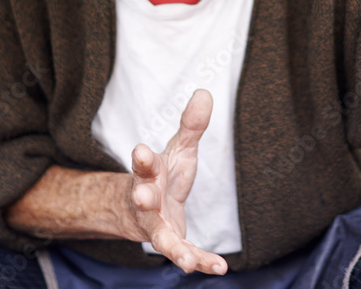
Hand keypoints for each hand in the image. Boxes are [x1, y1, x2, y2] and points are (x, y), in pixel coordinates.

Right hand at [125, 89, 226, 274]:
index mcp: (149, 173)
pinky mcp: (171, 243)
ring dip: (172, 247)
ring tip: (184, 260)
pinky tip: (219, 268)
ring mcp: (156, 225)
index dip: (141, 157)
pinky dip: (200, 262)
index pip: (142, 163)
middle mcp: (148, 201)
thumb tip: (205, 92)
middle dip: (142, 196)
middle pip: (142, 199)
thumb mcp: (179, 148)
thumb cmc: (164, 175)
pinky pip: (184, 254)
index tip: (141, 151)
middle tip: (142, 195)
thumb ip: (191, 125)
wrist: (146, 208)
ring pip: (160, 237)